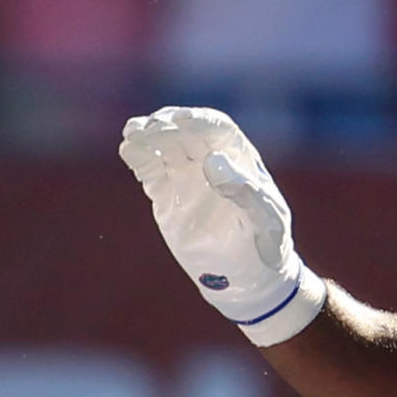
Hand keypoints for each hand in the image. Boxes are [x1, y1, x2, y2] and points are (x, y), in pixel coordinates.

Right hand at [118, 106, 321, 344]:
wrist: (248, 276)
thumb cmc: (267, 245)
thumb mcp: (267, 221)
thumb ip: (244, 191)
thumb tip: (213, 161)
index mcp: (240, 159)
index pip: (217, 128)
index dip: (198, 121)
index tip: (180, 121)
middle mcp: (212, 162)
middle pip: (186, 133)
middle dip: (167, 127)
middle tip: (149, 128)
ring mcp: (189, 178)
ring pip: (165, 148)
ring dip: (148, 137)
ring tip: (132, 133)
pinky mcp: (169, 196)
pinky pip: (152, 172)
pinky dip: (140, 159)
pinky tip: (128, 150)